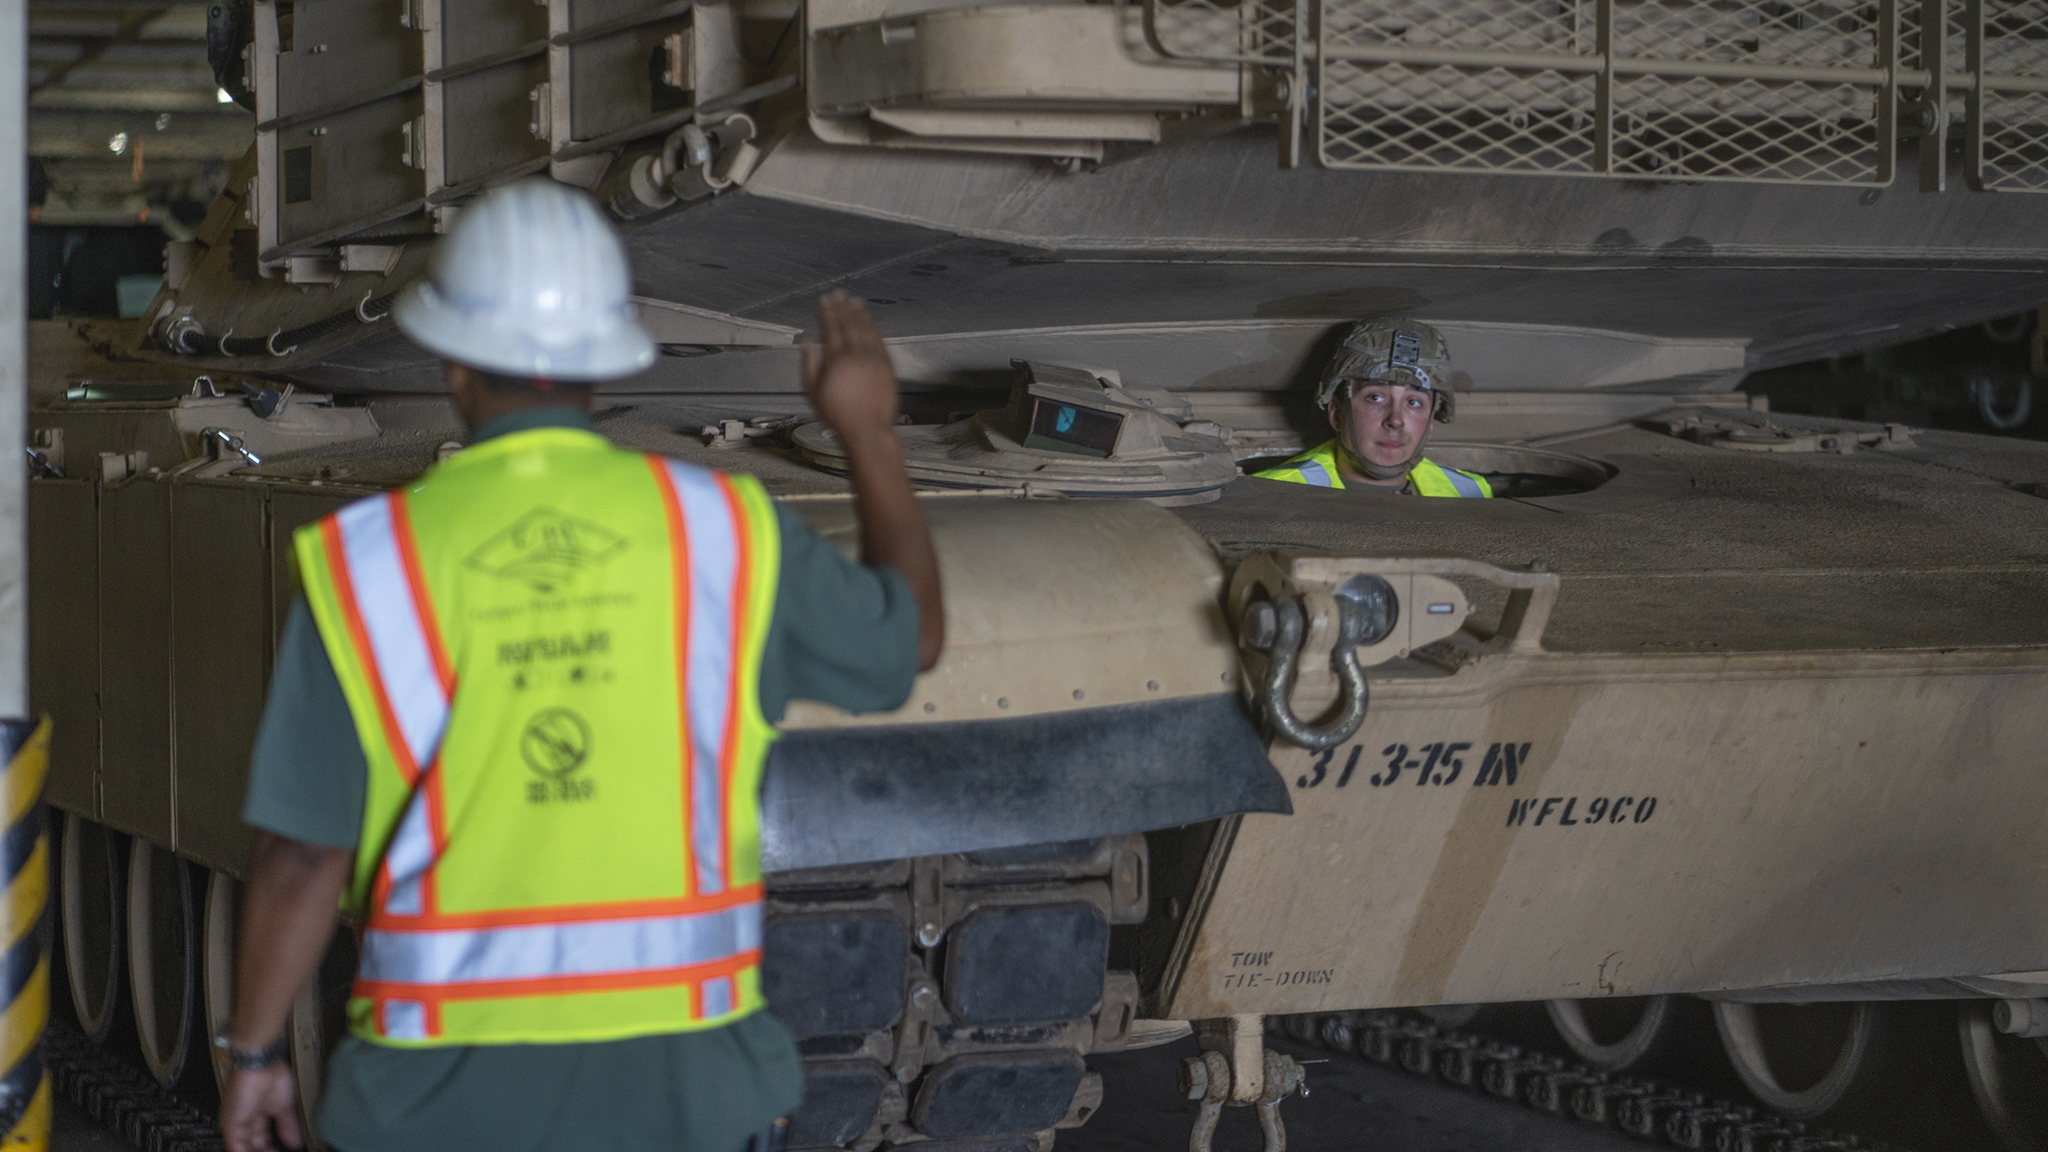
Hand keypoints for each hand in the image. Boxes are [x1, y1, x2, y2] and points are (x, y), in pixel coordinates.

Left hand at [220, 1063, 303, 1151]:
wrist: (262, 1064)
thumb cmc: (272, 1075)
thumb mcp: (285, 1106)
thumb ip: (288, 1125)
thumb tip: (296, 1140)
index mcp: (257, 1115)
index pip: (262, 1139)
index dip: (271, 1149)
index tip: (282, 1151)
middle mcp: (244, 1120)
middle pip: (252, 1145)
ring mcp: (236, 1123)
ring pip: (243, 1148)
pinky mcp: (230, 1125)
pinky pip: (236, 1148)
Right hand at [801, 292, 900, 444]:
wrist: (867, 430)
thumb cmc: (838, 416)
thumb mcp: (813, 393)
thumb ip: (809, 364)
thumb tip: (806, 343)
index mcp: (836, 362)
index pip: (830, 328)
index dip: (827, 312)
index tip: (824, 301)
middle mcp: (856, 357)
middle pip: (848, 324)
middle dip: (842, 307)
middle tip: (838, 294)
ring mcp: (874, 360)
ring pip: (866, 329)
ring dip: (859, 313)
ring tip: (854, 301)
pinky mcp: (887, 367)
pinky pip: (880, 341)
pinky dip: (874, 328)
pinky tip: (870, 321)